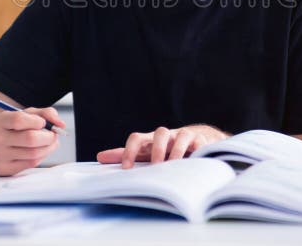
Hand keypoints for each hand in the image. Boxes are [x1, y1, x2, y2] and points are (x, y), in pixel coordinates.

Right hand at [0, 107, 63, 175]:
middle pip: (30, 139)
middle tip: (53, 135)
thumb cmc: (14, 128)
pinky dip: (41, 157)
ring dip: (48, 148)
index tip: (43, 123)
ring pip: (34, 153)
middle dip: (49, 137)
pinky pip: (31, 163)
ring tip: (49, 143)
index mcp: (0, 121)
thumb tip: (61, 124)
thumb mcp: (26, 115)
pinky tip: (39, 151)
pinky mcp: (4, 169)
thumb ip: (45, 114)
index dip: (37, 121)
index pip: (19, 120)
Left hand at [96, 124, 228, 168]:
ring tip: (174, 167)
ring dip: (177, 151)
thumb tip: (100, 157)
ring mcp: (185, 136)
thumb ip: (125, 155)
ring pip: (181, 136)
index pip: (137, 138)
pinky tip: (194, 163)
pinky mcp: (201, 141)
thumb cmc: (166, 149)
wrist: (197, 139)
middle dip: (157, 150)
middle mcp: (168, 135)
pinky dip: (197, 151)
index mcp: (151, 139)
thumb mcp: (146, 153)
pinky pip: (200, 143)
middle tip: (155, 167)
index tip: (126, 169)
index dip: (130, 151)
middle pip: (160, 133)